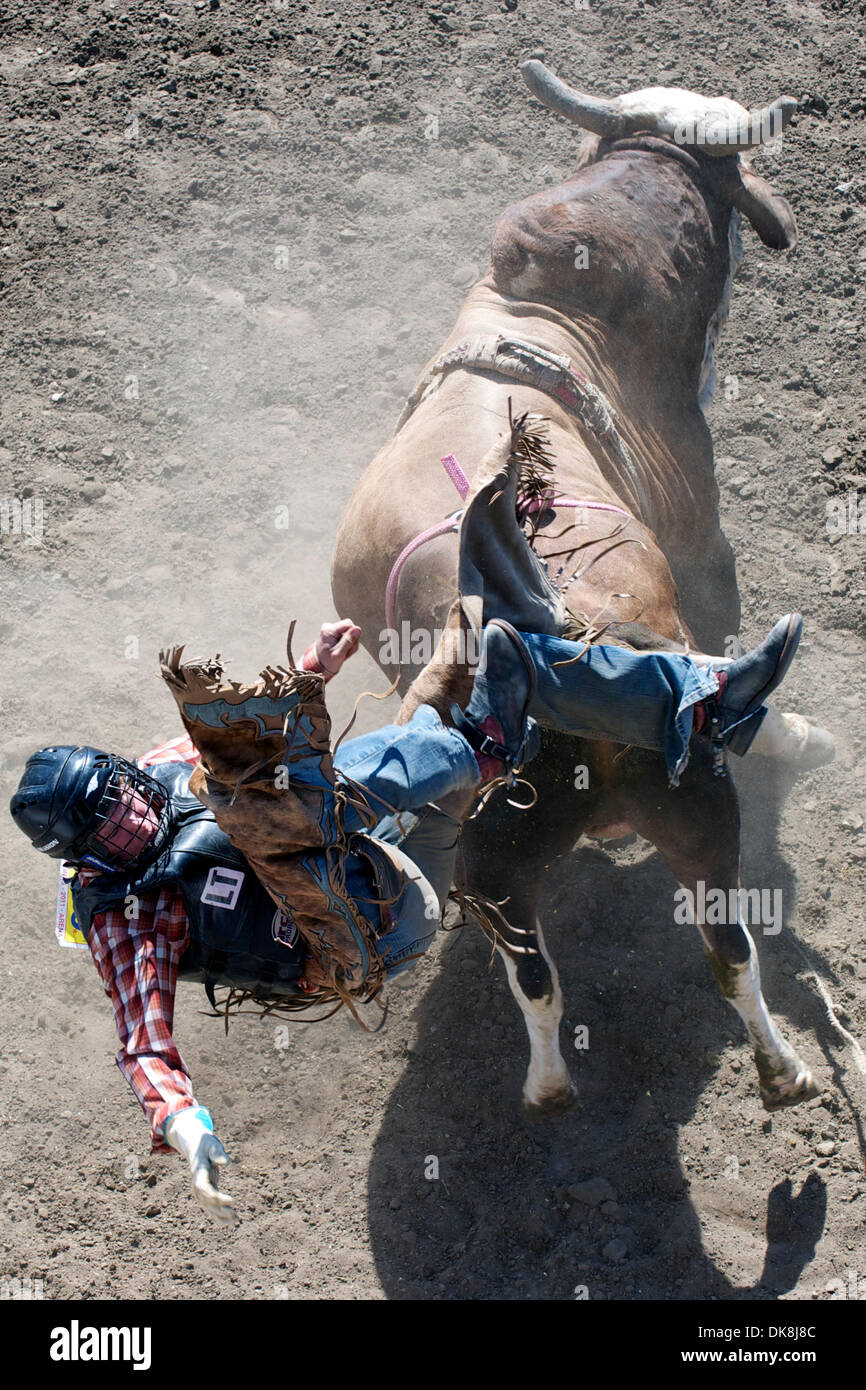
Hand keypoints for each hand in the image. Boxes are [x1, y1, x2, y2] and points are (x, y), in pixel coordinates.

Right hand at [164, 1107, 235, 1224]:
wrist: (194, 1146)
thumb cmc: (205, 1143)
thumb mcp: (211, 1144)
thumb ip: (217, 1152)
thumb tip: (227, 1161)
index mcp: (198, 1173)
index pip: (205, 1190)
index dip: (217, 1197)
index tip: (232, 1200)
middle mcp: (197, 1185)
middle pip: (207, 1201)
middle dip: (220, 1209)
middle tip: (235, 1215)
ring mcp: (200, 1190)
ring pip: (208, 1207)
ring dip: (221, 1215)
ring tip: (235, 1221)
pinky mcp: (205, 1191)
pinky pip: (211, 1206)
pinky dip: (219, 1214)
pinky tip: (230, 1221)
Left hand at [314, 619, 360, 674]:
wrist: (319, 666)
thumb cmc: (328, 662)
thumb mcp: (339, 654)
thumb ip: (349, 641)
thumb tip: (357, 629)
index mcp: (329, 630)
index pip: (349, 624)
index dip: (353, 635)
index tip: (349, 647)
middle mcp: (329, 626)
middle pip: (350, 628)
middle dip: (352, 640)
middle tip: (346, 652)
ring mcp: (330, 629)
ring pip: (349, 632)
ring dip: (350, 643)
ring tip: (343, 652)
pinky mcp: (333, 632)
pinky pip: (346, 634)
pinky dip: (346, 643)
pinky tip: (342, 650)